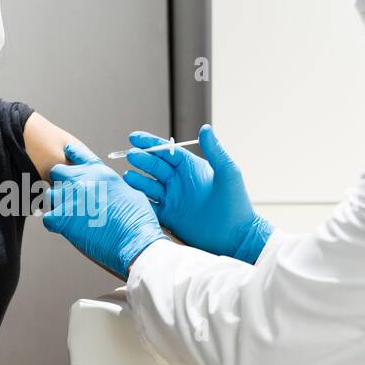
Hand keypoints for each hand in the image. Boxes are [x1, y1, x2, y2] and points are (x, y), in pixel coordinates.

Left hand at [42, 141, 167, 276]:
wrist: (134, 241)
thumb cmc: (138, 221)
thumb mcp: (130, 193)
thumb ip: (113, 187)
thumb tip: (108, 191)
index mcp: (100, 173)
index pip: (79, 155)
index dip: (71, 153)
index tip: (66, 151)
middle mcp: (82, 181)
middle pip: (57, 172)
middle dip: (60, 182)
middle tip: (69, 196)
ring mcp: (70, 198)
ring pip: (50, 195)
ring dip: (57, 204)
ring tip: (69, 215)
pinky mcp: (62, 218)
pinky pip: (47, 218)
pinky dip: (54, 224)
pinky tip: (65, 229)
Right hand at [122, 124, 272, 262]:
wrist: (235, 236)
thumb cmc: (236, 203)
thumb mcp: (227, 173)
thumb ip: (215, 151)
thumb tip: (205, 128)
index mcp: (191, 168)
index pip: (166, 152)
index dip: (149, 144)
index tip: (134, 137)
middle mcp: (179, 182)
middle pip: (154, 167)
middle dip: (141, 160)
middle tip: (130, 155)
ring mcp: (172, 199)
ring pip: (148, 186)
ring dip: (137, 180)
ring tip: (128, 176)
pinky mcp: (168, 217)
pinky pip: (149, 206)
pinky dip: (138, 201)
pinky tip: (130, 197)